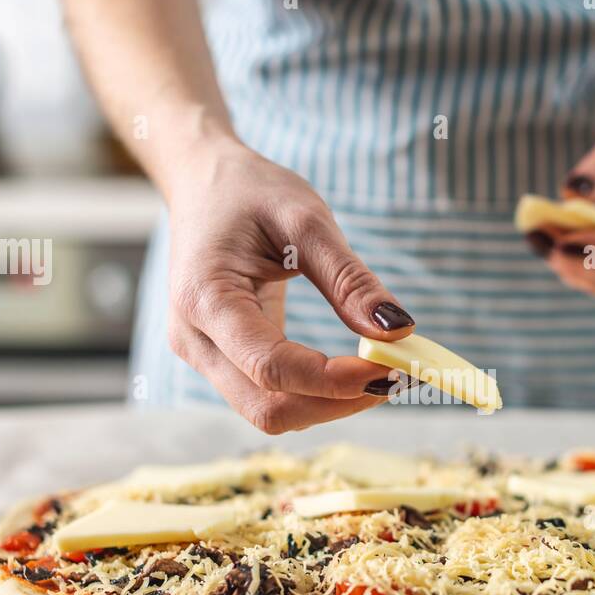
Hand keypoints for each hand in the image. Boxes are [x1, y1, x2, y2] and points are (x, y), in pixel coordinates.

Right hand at [165, 143, 415, 432]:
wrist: (203, 183)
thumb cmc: (250, 191)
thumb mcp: (306, 219)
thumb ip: (350, 280)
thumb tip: (399, 331)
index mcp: (205, 299)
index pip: (272, 367)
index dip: (335, 380)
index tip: (394, 367)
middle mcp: (194, 340)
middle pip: (270, 408)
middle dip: (339, 402)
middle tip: (398, 376)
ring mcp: (202, 355)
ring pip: (271, 412)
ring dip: (331, 404)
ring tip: (381, 371)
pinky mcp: (220, 360)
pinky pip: (270, 395)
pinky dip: (317, 393)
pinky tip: (353, 370)